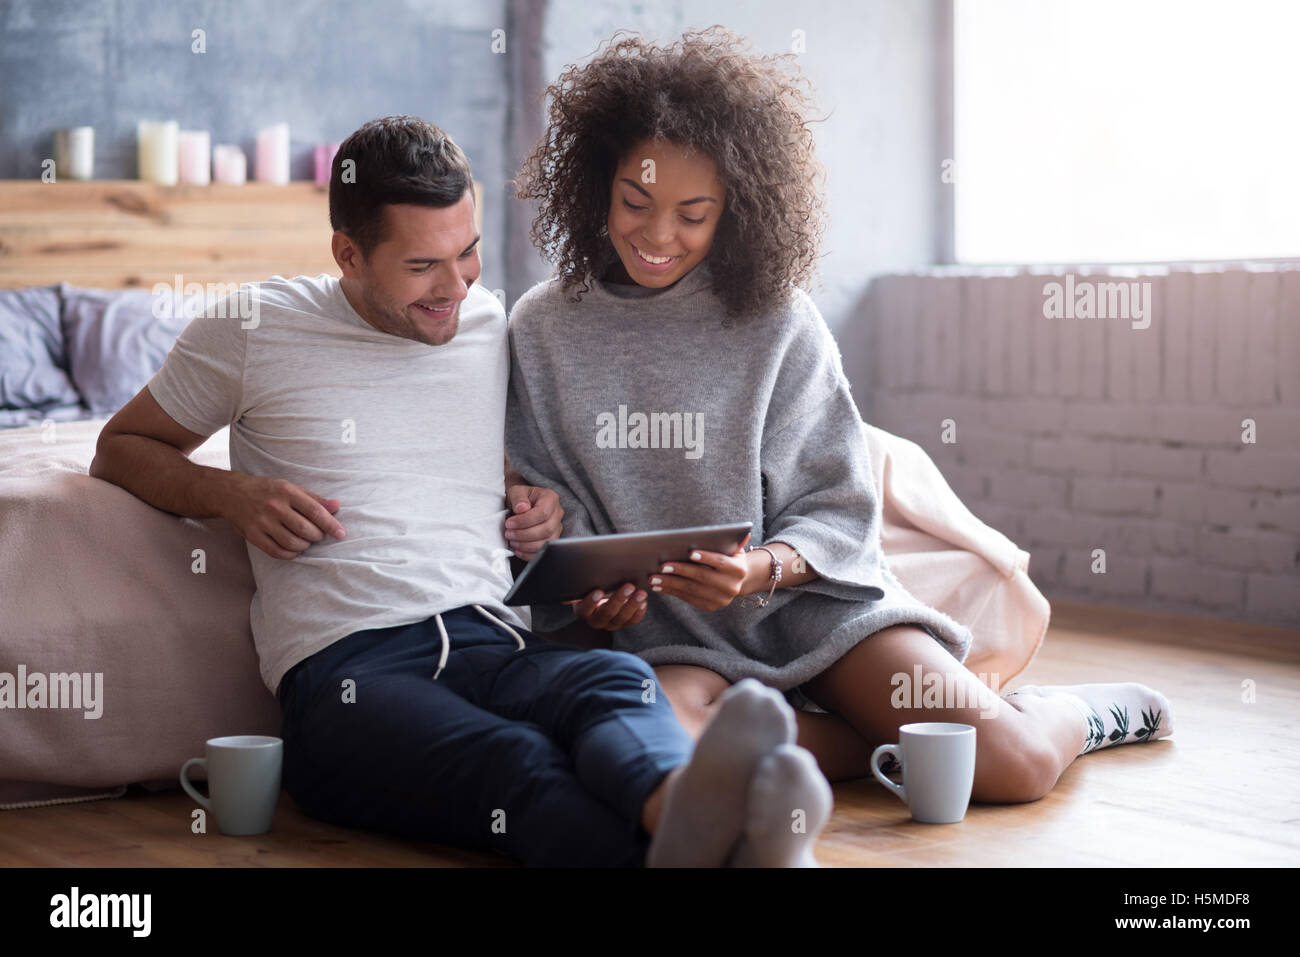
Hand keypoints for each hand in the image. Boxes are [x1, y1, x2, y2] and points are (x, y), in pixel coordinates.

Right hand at [221, 473, 345, 559]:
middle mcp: (274, 507)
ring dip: (304, 546)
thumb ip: (314, 499)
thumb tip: (337, 506)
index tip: (341, 534)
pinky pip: (276, 552)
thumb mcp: (291, 487)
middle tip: (318, 535)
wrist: (231, 493)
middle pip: (305, 529)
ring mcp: (262, 522)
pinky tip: (293, 550)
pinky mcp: (252, 535)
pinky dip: (289, 554)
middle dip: (317, 536)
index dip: (331, 524)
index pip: (315, 511)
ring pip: (292, 543)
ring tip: (305, 541)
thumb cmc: (268, 490)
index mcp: (287, 492)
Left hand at [504, 484, 563, 559]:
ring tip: (512, 541)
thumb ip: (518, 498)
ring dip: (526, 545)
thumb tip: (522, 508)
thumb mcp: (516, 492)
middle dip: (524, 534)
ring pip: (546, 542)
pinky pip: (544, 551)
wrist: (521, 506)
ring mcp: (557, 528)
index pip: (543, 513)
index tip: (509, 523)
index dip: (525, 521)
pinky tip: (518, 550)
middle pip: (546, 529)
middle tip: (509, 533)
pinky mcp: (552, 540)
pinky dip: (529, 554)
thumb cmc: (520, 499)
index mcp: (551, 498)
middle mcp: (557, 514)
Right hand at [564, 583, 647, 630]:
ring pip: (621, 619)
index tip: (598, 591)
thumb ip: (579, 579)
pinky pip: (631, 621)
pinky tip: (644, 602)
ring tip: (641, 592)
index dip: (591, 602)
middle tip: (629, 586)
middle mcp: (595, 620)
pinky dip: (638, 613)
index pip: (585, 609)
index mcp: (582, 611)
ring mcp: (610, 624)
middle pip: (606, 614)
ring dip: (632, 606)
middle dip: (618, 600)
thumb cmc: (591, 585)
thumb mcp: (583, 583)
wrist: (601, 592)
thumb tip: (563, 569)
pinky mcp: (623, 624)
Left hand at [649, 532, 753, 610]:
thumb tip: (744, 530)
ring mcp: (721, 600)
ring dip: (670, 584)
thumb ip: (732, 540)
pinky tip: (659, 586)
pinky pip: (688, 598)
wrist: (736, 581)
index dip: (706, 558)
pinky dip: (672, 591)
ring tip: (654, 578)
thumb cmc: (729, 558)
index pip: (721, 562)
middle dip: (681, 571)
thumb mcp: (732, 549)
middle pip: (702, 577)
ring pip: (692, 590)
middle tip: (662, 566)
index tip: (690, 553)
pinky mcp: (710, 606)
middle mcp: (732, 587)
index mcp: (739, 570)